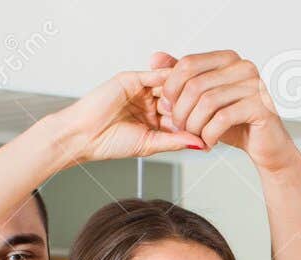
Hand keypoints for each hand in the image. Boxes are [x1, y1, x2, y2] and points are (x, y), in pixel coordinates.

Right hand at [48, 69, 206, 166]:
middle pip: (179, 99)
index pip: (182, 116)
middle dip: (193, 102)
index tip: (216, 120)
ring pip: (169, 85)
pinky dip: (167, 77)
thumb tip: (202, 144)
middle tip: (211, 104)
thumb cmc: (111, 143)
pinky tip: (181, 84)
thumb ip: (176, 141)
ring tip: (198, 94)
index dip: (197, 118)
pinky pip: (154, 74)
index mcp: (156, 122)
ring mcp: (142, 91)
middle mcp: (151, 105)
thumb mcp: (150, 144)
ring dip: (182, 89)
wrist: (84, 135)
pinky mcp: (131, 79)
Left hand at [149, 50, 297, 172]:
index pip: (188, 64)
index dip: (171, 87)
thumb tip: (155, 58)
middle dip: (180, 110)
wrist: (266, 146)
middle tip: (178, 128)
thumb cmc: (235, 123)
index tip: (166, 108)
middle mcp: (243, 67)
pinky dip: (209, 134)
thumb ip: (182, 78)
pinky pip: (222, 119)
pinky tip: (208, 142)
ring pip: (207, 102)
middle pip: (195, 84)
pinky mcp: (260, 107)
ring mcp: (254, 85)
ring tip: (193, 136)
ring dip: (194, 125)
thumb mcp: (204, 98)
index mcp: (228, 59)